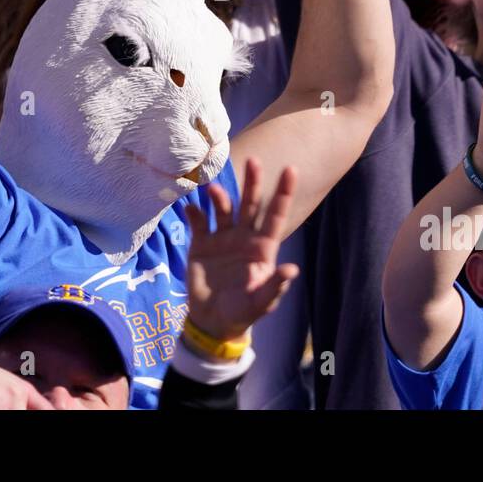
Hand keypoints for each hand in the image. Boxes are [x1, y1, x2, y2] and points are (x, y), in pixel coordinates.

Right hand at [183, 158, 300, 341]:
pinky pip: (198, 223)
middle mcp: (243, 237)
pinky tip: (190, 207)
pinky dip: (194, 213)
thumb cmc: (242, 311)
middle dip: (253, 182)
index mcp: (262, 247)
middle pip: (250, 204)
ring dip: (220, 197)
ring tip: (213, 190)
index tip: (291, 169)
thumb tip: (292, 269)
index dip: (283, 193)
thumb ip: (273, 285)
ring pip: (223, 209)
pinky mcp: (201, 244)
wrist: (213, 321)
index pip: (275, 215)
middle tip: (255, 160)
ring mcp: (222, 238)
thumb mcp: (260, 302)